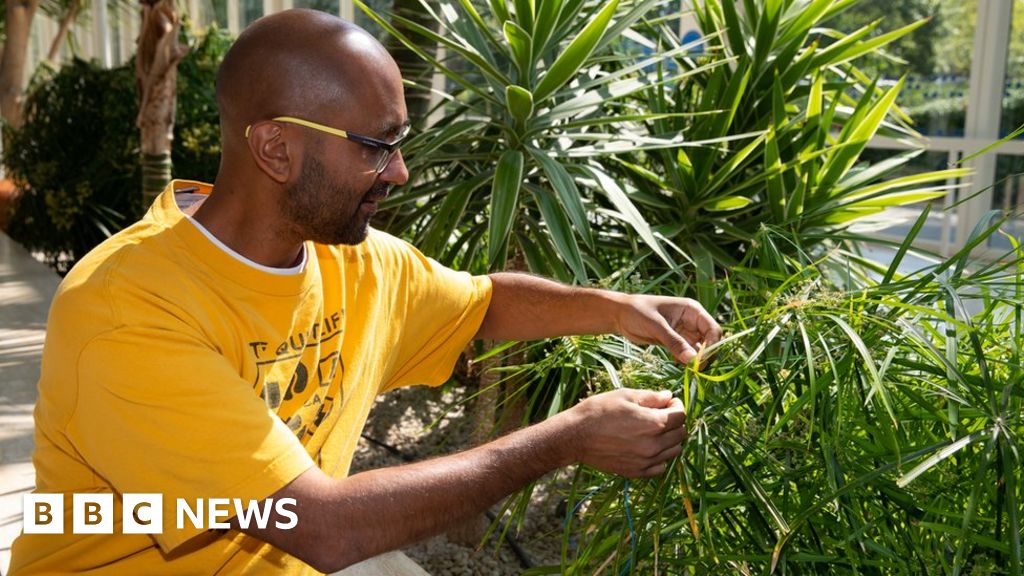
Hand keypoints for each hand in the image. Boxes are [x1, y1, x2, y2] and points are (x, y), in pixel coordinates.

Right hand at [565, 388, 686, 477]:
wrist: (575, 436)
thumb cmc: (598, 411)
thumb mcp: (624, 396)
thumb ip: (650, 397)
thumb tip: (668, 397)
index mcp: (653, 423)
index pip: (681, 416)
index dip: (677, 406)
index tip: (669, 403)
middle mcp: (654, 445)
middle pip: (681, 434)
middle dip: (676, 422)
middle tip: (662, 415)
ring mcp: (646, 461)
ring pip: (674, 451)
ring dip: (670, 440)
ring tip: (655, 431)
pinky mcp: (637, 472)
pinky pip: (661, 467)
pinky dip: (660, 457)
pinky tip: (648, 447)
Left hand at [617, 294, 721, 363]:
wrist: (620, 314)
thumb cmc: (637, 312)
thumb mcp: (656, 326)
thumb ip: (674, 342)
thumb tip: (693, 360)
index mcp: (692, 310)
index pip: (713, 329)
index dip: (712, 346)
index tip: (700, 361)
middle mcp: (692, 320)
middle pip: (710, 341)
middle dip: (706, 356)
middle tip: (694, 369)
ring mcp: (685, 332)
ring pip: (700, 350)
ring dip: (696, 361)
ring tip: (686, 369)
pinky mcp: (676, 341)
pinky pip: (688, 354)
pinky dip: (686, 361)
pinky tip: (676, 364)